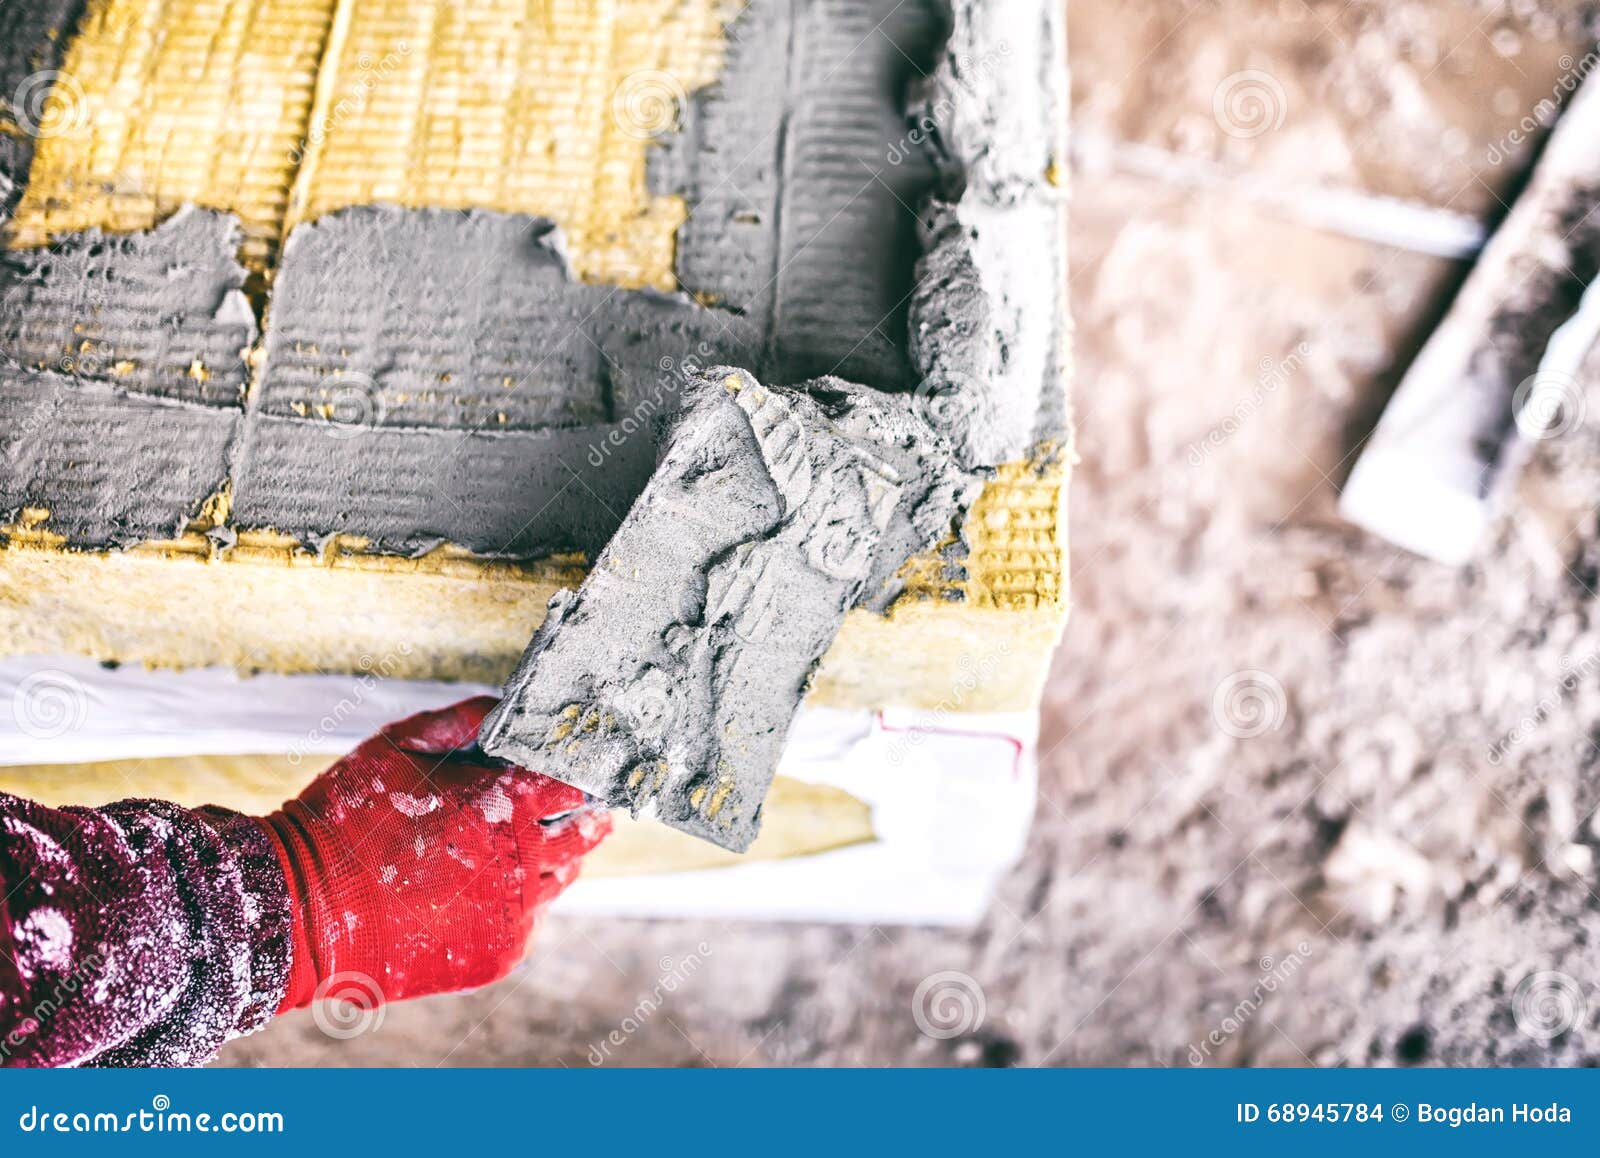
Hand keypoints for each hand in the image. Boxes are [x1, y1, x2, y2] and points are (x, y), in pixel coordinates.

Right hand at [258, 697, 608, 1011]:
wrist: (303, 911)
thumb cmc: (345, 820)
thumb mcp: (394, 745)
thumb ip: (459, 721)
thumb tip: (504, 708)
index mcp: (504, 806)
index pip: (576, 783)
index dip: (576, 773)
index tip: (570, 768)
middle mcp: (522, 862)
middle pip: (586, 833)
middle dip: (582, 815)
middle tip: (562, 806)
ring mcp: (514, 914)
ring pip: (561, 878)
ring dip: (548, 859)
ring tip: (508, 848)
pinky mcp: (499, 955)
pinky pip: (528, 922)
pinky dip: (515, 905)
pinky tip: (477, 892)